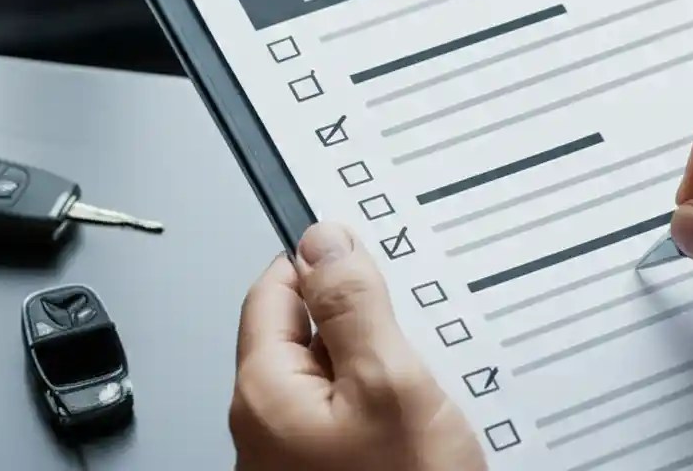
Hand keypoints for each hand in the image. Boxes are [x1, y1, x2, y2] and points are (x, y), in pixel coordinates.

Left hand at [230, 223, 484, 470]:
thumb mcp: (389, 385)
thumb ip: (353, 308)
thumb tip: (322, 243)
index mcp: (266, 394)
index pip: (274, 291)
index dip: (324, 265)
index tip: (371, 259)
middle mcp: (270, 424)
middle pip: (309, 334)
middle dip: (366, 322)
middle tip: (414, 338)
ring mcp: (299, 450)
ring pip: (341, 375)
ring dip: (385, 368)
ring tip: (427, 390)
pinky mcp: (334, 467)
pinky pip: (356, 414)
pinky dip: (389, 405)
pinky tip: (425, 421)